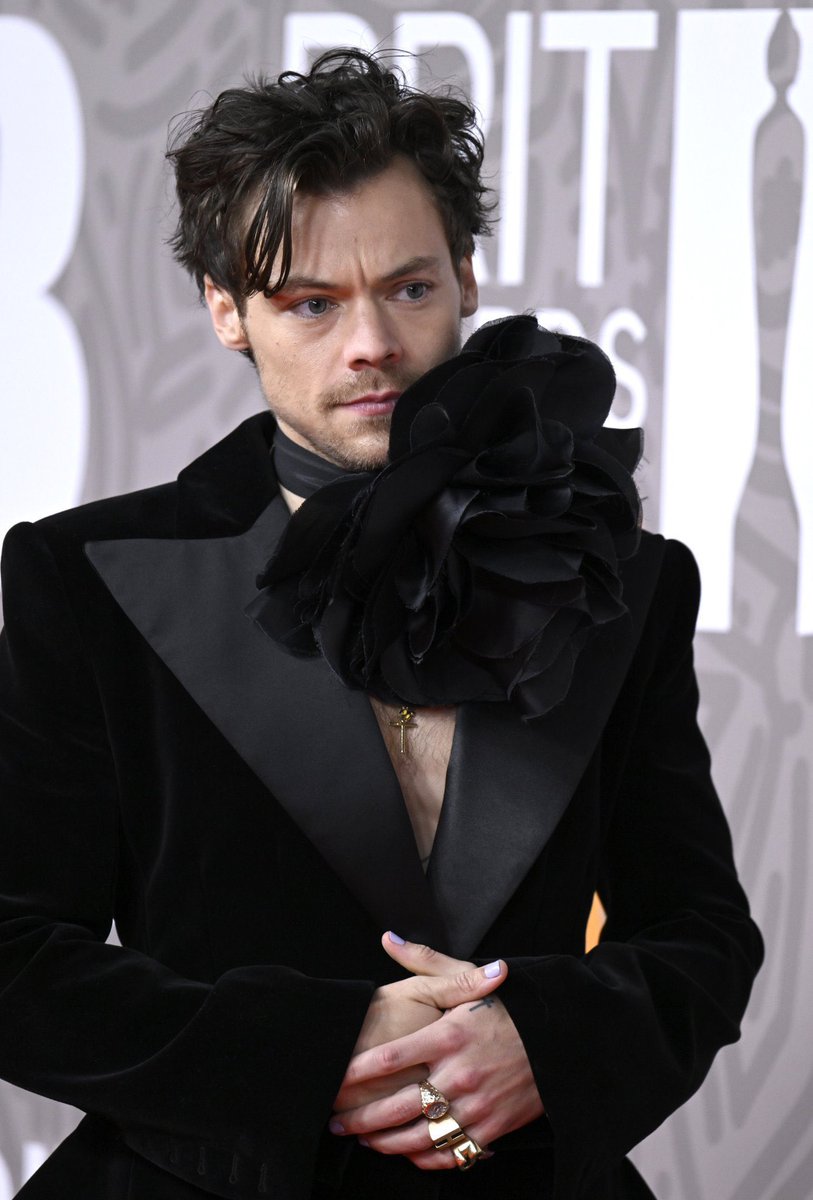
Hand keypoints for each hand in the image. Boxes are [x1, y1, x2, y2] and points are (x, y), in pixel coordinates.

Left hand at [332, 935, 542, 1170]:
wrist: (559, 1038)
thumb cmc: (506, 1008)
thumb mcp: (466, 977)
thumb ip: (424, 960)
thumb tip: (388, 938)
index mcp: (448, 1035)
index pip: (390, 1058)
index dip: (356, 1073)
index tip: (336, 1080)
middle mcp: (459, 1074)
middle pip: (396, 1107)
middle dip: (360, 1120)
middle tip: (338, 1123)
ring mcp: (476, 1105)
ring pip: (419, 1137)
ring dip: (386, 1144)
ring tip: (365, 1140)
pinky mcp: (492, 1129)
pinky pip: (450, 1154)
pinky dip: (424, 1159)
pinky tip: (408, 1153)